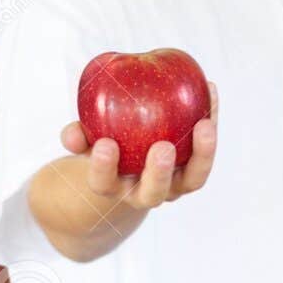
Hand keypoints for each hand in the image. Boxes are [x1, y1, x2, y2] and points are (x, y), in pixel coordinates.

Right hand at [58, 81, 218, 209]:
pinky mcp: (195, 169)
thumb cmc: (107, 145)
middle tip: (163, 148)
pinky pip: (207, 149)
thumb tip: (71, 132)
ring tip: (204, 125)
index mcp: (114, 186)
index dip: (104, 167)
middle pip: (154, 192)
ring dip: (202, 154)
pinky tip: (210, 90)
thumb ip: (78, 136)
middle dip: (159, 173)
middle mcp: (146, 192)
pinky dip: (211, 119)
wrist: (132, 164)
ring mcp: (174, 185)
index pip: (104, 183)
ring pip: (192, 179)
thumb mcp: (88, 141)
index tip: (105, 144)